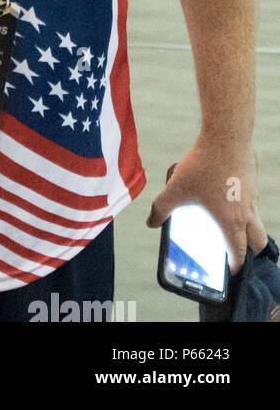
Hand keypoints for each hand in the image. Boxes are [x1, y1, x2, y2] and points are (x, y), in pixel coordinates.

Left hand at [147, 136, 265, 273]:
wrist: (227, 137)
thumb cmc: (203, 166)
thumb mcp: (176, 189)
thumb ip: (162, 208)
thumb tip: (151, 223)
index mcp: (232, 221)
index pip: (239, 252)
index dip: (235, 265)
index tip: (231, 272)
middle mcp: (248, 213)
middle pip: (258, 242)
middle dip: (249, 250)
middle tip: (236, 250)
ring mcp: (253, 197)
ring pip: (257, 221)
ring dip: (248, 228)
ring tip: (229, 222)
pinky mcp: (252, 182)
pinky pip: (252, 201)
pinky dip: (245, 206)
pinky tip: (226, 195)